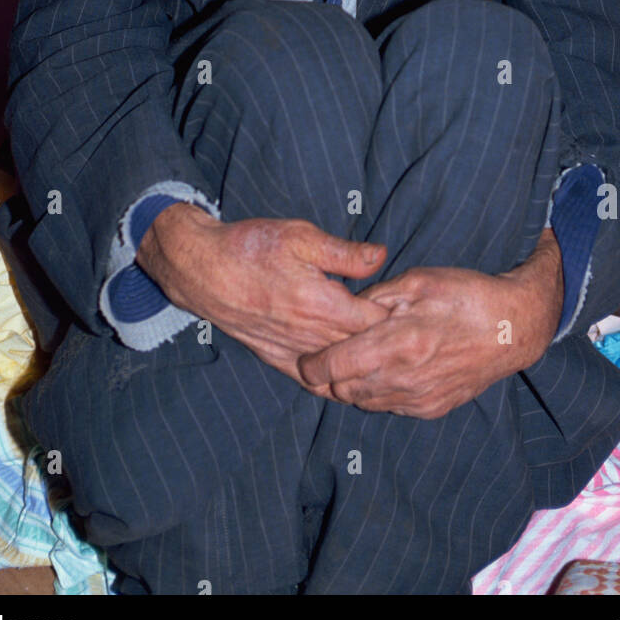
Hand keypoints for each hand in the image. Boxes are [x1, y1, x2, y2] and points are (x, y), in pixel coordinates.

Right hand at [136, 203, 389, 394]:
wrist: (202, 269)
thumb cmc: (252, 247)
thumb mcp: (302, 236)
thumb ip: (345, 253)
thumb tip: (382, 256)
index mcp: (321, 304)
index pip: (374, 324)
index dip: (398, 322)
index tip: (417, 317)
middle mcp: (308, 334)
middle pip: (360, 354)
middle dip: (386, 351)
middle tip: (412, 345)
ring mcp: (291, 351)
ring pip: (338, 372)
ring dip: (362, 370)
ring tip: (388, 367)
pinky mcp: (275, 358)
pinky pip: (310, 380)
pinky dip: (332, 383)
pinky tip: (348, 382)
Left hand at [297, 230, 563, 418]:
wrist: (513, 328)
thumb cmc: (465, 296)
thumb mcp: (416, 281)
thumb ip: (374, 298)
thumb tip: (342, 309)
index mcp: (397, 343)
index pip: (333, 367)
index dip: (312, 363)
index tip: (307, 353)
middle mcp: (404, 378)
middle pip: (342, 390)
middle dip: (330, 374)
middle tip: (328, 353)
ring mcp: (419, 398)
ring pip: (363, 402)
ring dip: (352, 384)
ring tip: (356, 360)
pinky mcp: (431, 409)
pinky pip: (388, 407)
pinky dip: (378, 392)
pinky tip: (386, 369)